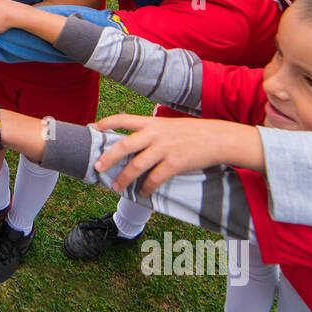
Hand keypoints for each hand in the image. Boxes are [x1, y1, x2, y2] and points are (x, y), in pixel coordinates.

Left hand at [91, 113, 262, 194]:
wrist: (217, 138)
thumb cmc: (193, 132)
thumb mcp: (169, 126)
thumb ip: (151, 132)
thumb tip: (133, 144)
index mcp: (152, 123)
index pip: (124, 119)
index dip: (107, 122)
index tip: (94, 127)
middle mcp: (155, 134)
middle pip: (124, 145)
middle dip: (108, 157)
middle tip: (97, 167)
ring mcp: (164, 149)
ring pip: (137, 165)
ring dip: (124, 178)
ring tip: (116, 187)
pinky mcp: (175, 164)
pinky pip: (155, 178)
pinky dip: (147, 188)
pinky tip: (143, 193)